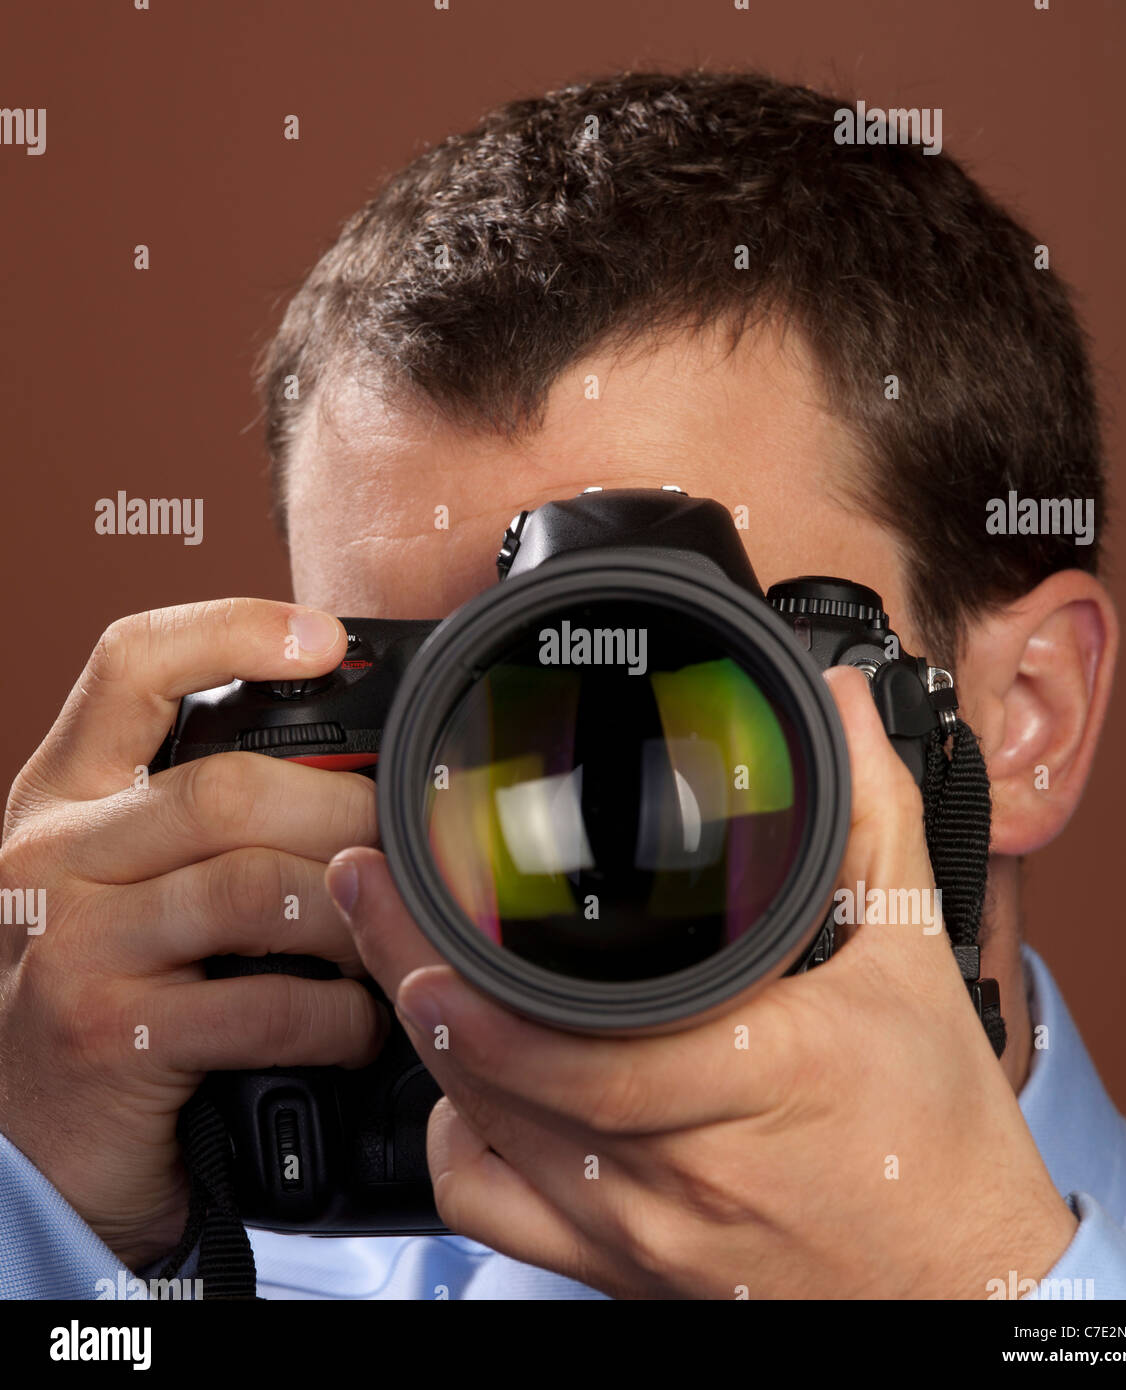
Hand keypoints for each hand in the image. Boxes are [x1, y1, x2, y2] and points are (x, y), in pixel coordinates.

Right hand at [0, 598, 389, 1268]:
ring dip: (353, 915)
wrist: (31, 1141)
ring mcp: (74, 945)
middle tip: (410, 844)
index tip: (323, 637)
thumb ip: (204, 819)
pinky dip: (337, 1016)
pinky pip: (264, 1003)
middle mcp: (55, 855)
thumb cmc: (107, 990)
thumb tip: (357, 772)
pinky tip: (356, 1025)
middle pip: (225, 788)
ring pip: (254, 889)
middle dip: (346, 812)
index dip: (230, 632)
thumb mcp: (130, 880)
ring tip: (390, 939)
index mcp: (67, 796)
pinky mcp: (112, 1034)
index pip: (129, 666)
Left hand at [333, 665, 1076, 1298]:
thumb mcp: (917, 964)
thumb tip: (839, 712)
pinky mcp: (618, 1272)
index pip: (572, 1047)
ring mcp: (637, 1233)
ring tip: (403, 958)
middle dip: (408, 971)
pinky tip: (472, 1084)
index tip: (404, 892)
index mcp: (752, 1082)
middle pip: (493, 1076)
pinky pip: (495, 1214)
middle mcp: (676, 1174)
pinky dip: (464, 1137)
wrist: (964, 1296)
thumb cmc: (944, 1150)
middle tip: (367, 886)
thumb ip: (870, 822)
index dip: (466, 982)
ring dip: (431, 1041)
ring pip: (481, 1138)